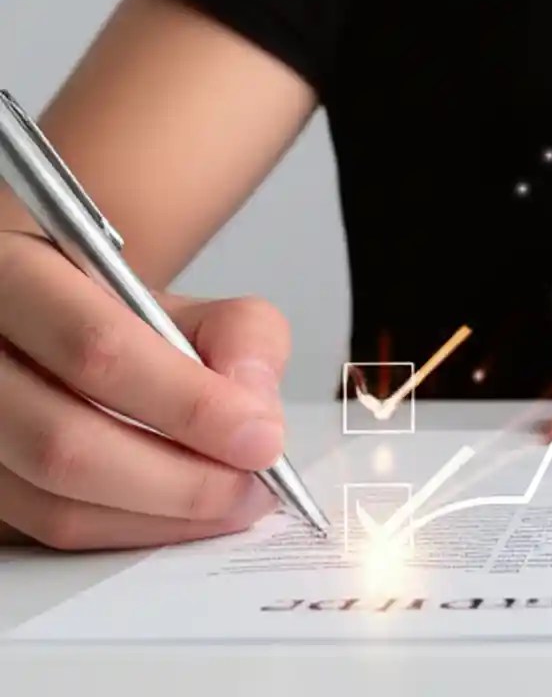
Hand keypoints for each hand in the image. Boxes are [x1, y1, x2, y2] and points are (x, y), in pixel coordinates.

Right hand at [0, 231, 290, 549]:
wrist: (57, 347)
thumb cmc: (124, 327)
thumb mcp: (189, 305)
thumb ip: (242, 336)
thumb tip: (255, 413)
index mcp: (17, 279)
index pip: (97, 348)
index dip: (190, 404)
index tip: (262, 438)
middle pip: (65, 443)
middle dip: (183, 480)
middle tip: (254, 489)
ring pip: (55, 504)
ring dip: (163, 518)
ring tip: (232, 504)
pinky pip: (52, 536)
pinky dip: (134, 534)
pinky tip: (182, 517)